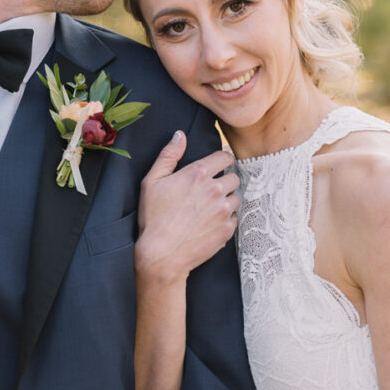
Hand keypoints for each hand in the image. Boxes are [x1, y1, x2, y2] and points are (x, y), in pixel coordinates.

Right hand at [135, 131, 239, 284]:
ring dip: (228, 199)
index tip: (217, 167)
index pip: (224, 157)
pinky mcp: (227, 229)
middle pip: (234, 176)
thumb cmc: (153, 218)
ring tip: (211, 207)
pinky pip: (235, 217)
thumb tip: (180, 134)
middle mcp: (215, 189)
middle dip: (225, 180)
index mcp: (197, 173)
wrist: (161, 255)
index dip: (221, 160)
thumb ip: (168, 155)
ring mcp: (223, 210)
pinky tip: (212, 222)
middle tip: (212, 190)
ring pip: (237, 197)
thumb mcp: (151, 181)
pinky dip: (227, 218)